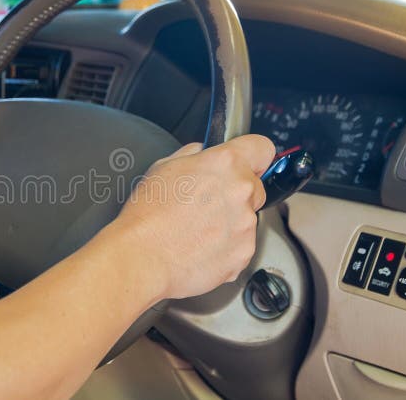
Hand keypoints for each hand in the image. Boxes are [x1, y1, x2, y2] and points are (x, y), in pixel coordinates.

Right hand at [112, 134, 274, 299]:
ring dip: (229, 223)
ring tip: (196, 231)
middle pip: (255, 187)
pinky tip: (199, 247)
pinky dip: (225, 248)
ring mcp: (246, 225)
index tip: (249, 164)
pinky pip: (241, 246)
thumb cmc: (148, 216)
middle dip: (236, 194)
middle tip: (206, 205)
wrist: (143, 258)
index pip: (262, 148)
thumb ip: (192, 154)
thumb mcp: (162, 167)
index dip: (254, 156)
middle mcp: (242, 191)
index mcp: (225, 163)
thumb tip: (202, 153)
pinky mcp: (244, 253)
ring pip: (246, 219)